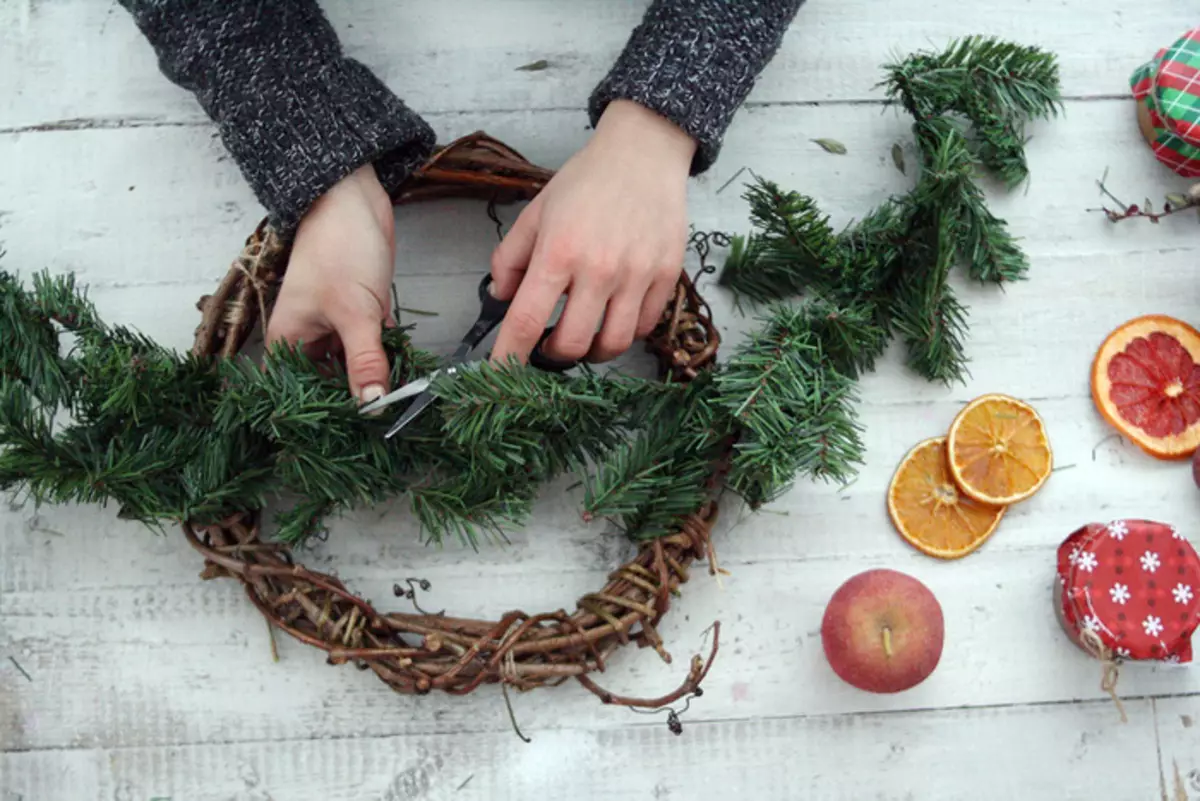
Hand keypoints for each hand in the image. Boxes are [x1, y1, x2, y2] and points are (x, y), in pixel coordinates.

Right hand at [266, 164, 395, 402]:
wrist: (352, 197)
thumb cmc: (338, 248)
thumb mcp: (355, 312)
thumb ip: (366, 361)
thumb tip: (373, 405)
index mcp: (289, 342)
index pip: (299, 393)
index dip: (321, 415)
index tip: (350, 438)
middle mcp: (308, 338)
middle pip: (330, 383)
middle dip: (357, 399)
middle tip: (388, 423)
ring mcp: (334, 325)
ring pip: (356, 364)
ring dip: (377, 377)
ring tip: (403, 401)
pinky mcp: (360, 313)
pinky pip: (373, 346)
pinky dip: (389, 355)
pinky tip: (409, 371)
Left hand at [489, 99, 696, 363]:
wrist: (643, 153)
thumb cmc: (586, 181)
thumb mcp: (536, 212)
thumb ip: (510, 257)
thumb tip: (500, 298)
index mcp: (558, 252)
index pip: (526, 320)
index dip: (508, 356)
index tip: (499, 374)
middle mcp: (599, 269)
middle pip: (571, 344)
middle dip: (552, 356)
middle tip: (548, 345)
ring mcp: (637, 275)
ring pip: (612, 345)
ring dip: (591, 352)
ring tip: (583, 336)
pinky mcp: (666, 276)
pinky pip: (643, 327)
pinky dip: (625, 332)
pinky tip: (614, 317)